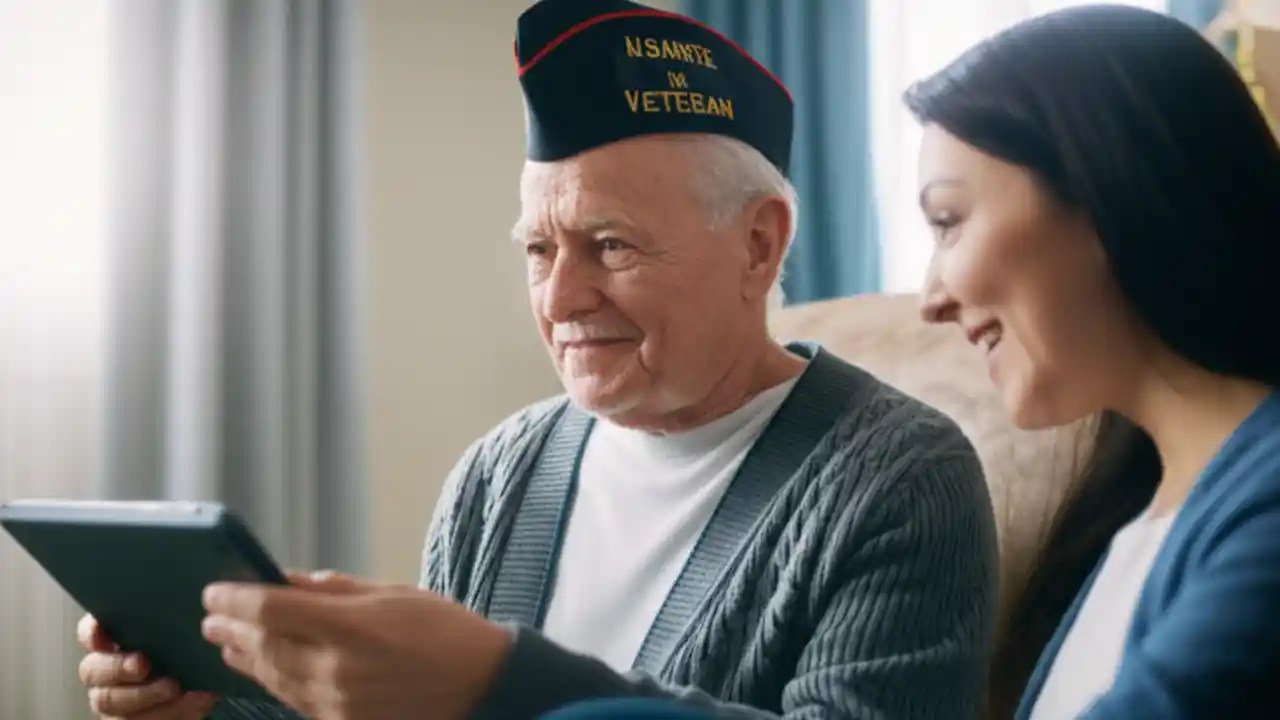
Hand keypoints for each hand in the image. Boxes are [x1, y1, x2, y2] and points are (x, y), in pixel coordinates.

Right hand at [77, 614, 218, 718]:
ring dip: (143, 695)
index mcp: (114, 640)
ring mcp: (110, 698)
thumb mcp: (183, 635)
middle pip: (93, 669)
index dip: (91, 631)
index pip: (89, 631)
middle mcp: (104, 669)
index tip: (100, 632)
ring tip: (175, 688)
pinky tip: (190, 702)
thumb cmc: (187, 655)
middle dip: (117, 667)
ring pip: (108, 700)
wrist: (201, 689)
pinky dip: (166, 713)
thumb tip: (192, 608)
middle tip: (143, 664)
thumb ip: (174, 623)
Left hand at [201, 573, 512, 719]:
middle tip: (210, 618)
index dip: (235, 599)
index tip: (215, 590)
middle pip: (263, 646)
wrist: (481, 684)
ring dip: (245, 658)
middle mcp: (337, 668)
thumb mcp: (390, 593)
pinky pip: (295, 700)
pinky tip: (263, 670)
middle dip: (232, 630)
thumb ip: (334, 589)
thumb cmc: (443, 630)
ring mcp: (337, 702)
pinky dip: (273, 681)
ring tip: (226, 644)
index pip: (270, 609)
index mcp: (351, 626)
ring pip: (273, 678)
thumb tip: (286, 581)